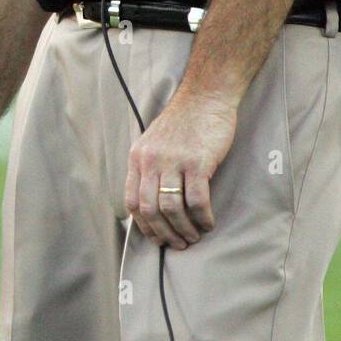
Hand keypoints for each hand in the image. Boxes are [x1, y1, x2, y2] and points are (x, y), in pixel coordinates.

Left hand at [124, 92, 237, 248]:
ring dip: (183, 229)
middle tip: (178, 244)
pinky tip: (208, 223)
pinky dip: (202, 218)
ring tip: (193, 237)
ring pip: (172, 209)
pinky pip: (196, 201)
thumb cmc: (184, 121)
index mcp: (138, 157)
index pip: (132, 202)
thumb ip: (149, 167)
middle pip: (151, 210)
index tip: (157, 237)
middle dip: (164, 233)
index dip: (144, 226)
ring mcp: (174, 161)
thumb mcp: (154, 141)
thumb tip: (151, 203)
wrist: (206, 95)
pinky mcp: (198, 162)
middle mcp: (151, 160)